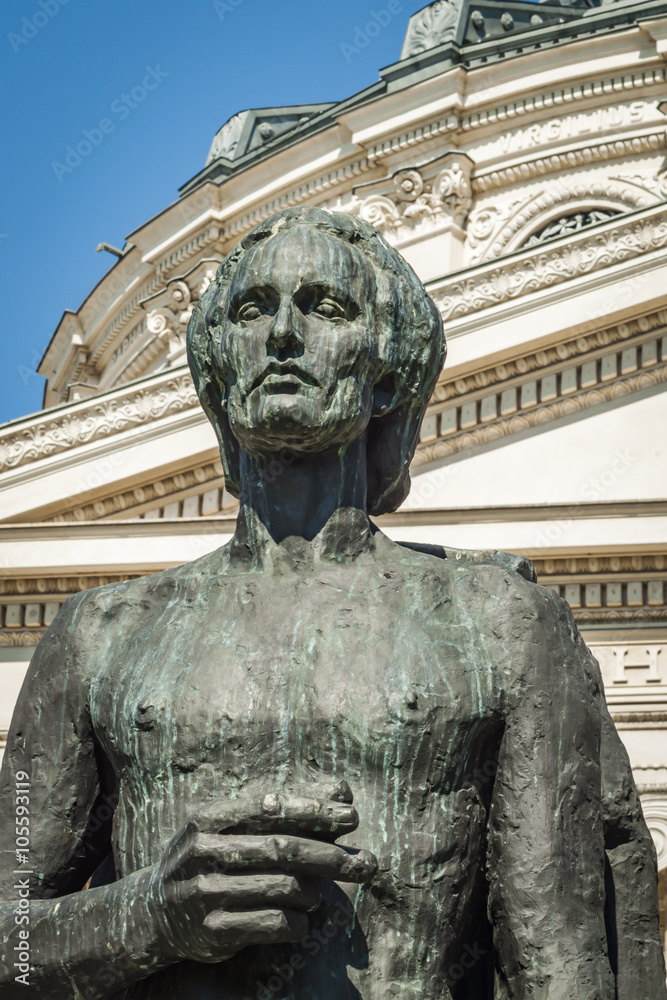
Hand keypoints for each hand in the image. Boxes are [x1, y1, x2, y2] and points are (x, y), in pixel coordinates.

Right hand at [150, 786, 376, 963]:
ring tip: (315, 895)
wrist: (154, 911)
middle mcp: (205, 852)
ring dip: (314, 893)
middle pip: (283, 849)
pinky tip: (301, 921)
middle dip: (330, 856)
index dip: (313, 810)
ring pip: (285, 888)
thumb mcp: (231, 825)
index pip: (270, 807)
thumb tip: (340, 790)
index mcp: (210, 818)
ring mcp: (207, 893)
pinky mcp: (215, 931)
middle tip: (367, 864)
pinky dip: (299, 923)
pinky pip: (276, 924)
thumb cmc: (208, 857)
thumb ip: (283, 809)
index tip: (352, 815)